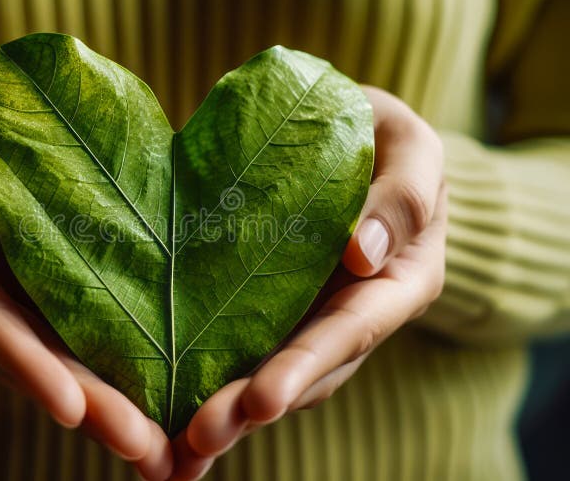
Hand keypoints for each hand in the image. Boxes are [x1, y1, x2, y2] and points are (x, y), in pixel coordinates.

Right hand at [0, 76, 171, 480]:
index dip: (26, 363)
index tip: (73, 407)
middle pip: (29, 358)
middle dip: (86, 406)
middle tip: (145, 450)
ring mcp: (11, 296)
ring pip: (57, 355)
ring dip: (105, 404)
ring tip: (161, 450)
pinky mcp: (45, 287)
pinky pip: (78, 328)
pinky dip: (112, 366)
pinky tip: (157, 398)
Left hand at [172, 87, 447, 479]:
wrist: (354, 137)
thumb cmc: (387, 137)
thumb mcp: (409, 146)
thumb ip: (404, 193)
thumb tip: (365, 253)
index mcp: (398, 283)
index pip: (352, 331)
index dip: (306, 367)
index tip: (263, 400)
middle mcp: (355, 313)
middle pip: (308, 370)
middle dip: (254, 407)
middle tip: (200, 437)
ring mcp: (313, 314)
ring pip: (273, 371)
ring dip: (230, 410)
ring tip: (178, 444)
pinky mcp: (274, 306)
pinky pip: (246, 345)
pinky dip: (216, 379)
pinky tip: (173, 408)